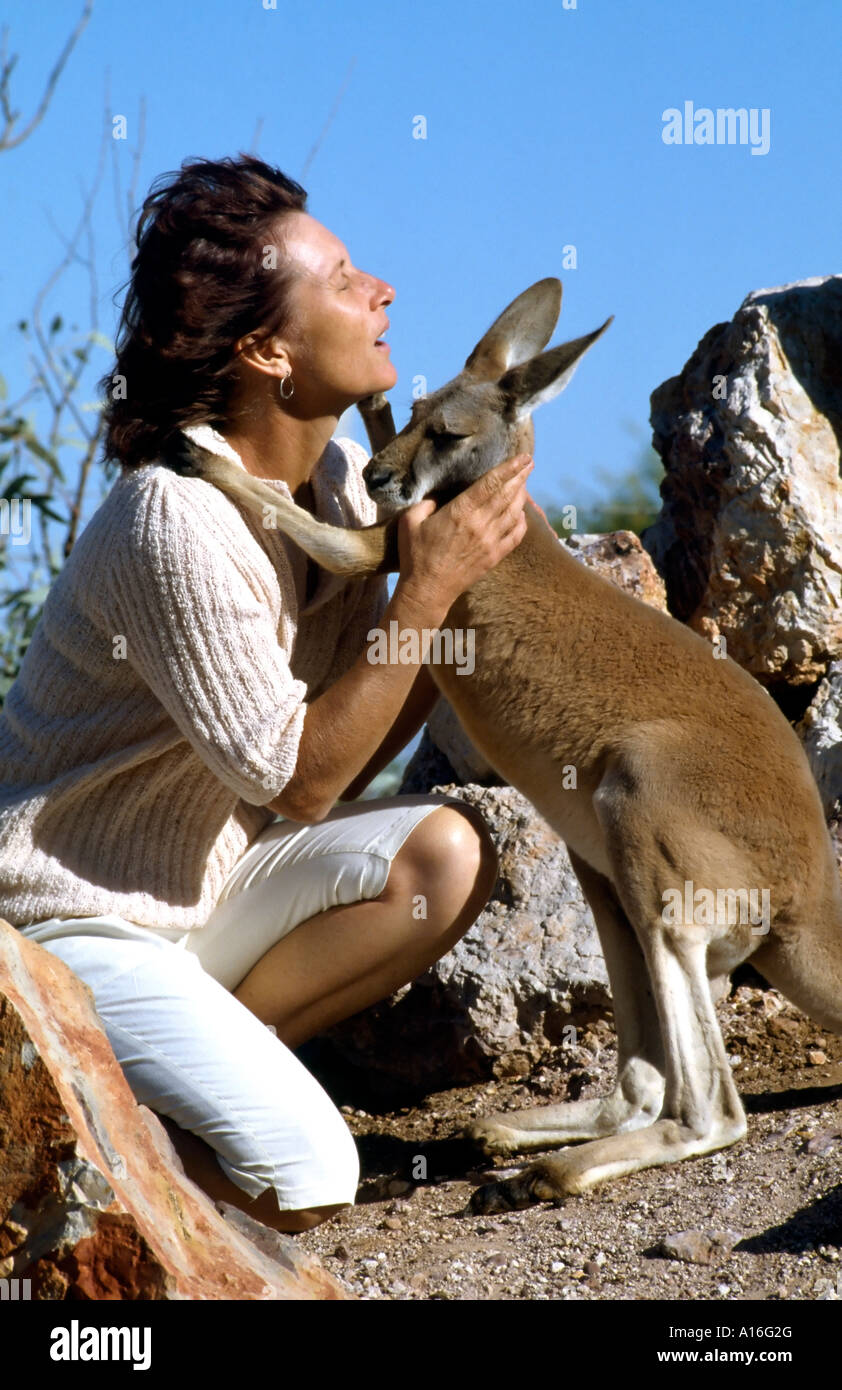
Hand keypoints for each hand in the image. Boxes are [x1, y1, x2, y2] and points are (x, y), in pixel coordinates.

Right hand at [394, 452, 533, 614]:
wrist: (427, 591)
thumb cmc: (416, 555)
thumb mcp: (410, 521)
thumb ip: (426, 502)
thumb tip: (440, 494)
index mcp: (460, 511)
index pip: (491, 483)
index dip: (509, 468)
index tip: (522, 457)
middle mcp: (480, 524)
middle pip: (507, 494)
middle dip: (521, 476)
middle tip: (530, 463)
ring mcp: (490, 541)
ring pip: (514, 513)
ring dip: (522, 496)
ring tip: (524, 483)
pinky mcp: (495, 556)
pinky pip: (516, 535)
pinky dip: (522, 522)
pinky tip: (521, 514)